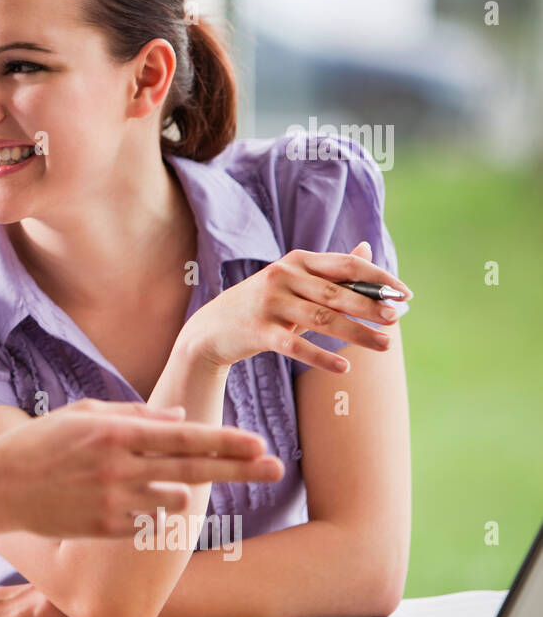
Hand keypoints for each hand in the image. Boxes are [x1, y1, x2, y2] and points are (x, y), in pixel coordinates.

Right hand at [0, 397, 281, 539]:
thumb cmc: (39, 444)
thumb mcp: (82, 414)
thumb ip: (133, 414)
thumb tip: (178, 420)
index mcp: (115, 432)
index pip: (184, 437)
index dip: (225, 441)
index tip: (258, 443)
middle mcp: (120, 466)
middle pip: (193, 468)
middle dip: (239, 468)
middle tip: (275, 466)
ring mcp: (114, 501)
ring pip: (173, 498)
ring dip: (181, 489)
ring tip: (152, 480)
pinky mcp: (105, 528)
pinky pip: (145, 521)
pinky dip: (146, 509)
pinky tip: (120, 499)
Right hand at [181, 241, 412, 374]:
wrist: (212, 328)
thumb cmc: (263, 304)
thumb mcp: (294, 281)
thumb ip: (331, 270)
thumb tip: (367, 249)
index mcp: (297, 261)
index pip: (346, 265)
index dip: (378, 278)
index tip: (405, 294)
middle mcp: (283, 276)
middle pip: (337, 292)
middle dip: (371, 306)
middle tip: (398, 320)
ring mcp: (269, 304)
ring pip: (322, 319)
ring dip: (357, 333)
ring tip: (385, 345)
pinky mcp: (258, 331)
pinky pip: (295, 346)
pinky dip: (321, 357)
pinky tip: (344, 367)